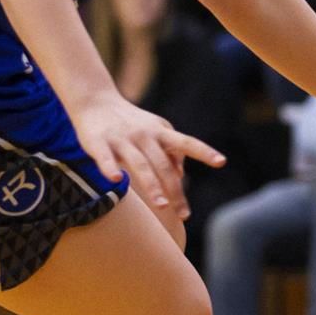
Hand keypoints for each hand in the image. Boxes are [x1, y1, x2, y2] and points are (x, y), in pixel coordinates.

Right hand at [72, 94, 224, 221]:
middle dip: (175, 190)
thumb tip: (181, 174)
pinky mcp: (98, 142)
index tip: (221, 162)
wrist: (94, 100)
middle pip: (164, 165)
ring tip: (162, 206)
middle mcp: (144, 135)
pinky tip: (117, 180)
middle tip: (184, 215)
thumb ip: (170, 149)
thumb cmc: (129, 120)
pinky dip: (110, 168)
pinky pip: (105, 158)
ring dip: (152, 185)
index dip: (204, 151)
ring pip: (140, 164)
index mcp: (160, 132)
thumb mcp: (155, 129)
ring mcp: (122, 139)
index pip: (187, 143)